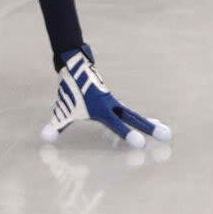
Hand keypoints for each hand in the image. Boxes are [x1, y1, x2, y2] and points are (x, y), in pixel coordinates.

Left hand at [43, 46, 169, 148]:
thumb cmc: (70, 92)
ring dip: (149, 123)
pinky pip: (130, 113)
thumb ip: (55, 126)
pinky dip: (141, 118)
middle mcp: (112, 106)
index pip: (116, 125)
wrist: (75, 68)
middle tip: (168, 136)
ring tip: (165, 131)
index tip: (140, 144)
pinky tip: (151, 123)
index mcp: (101, 110)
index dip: (127, 135)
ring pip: (135, 115)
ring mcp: (115, 103)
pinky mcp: (114, 102)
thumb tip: (45, 138)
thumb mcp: (62, 111)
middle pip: (135, 118)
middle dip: (150, 128)